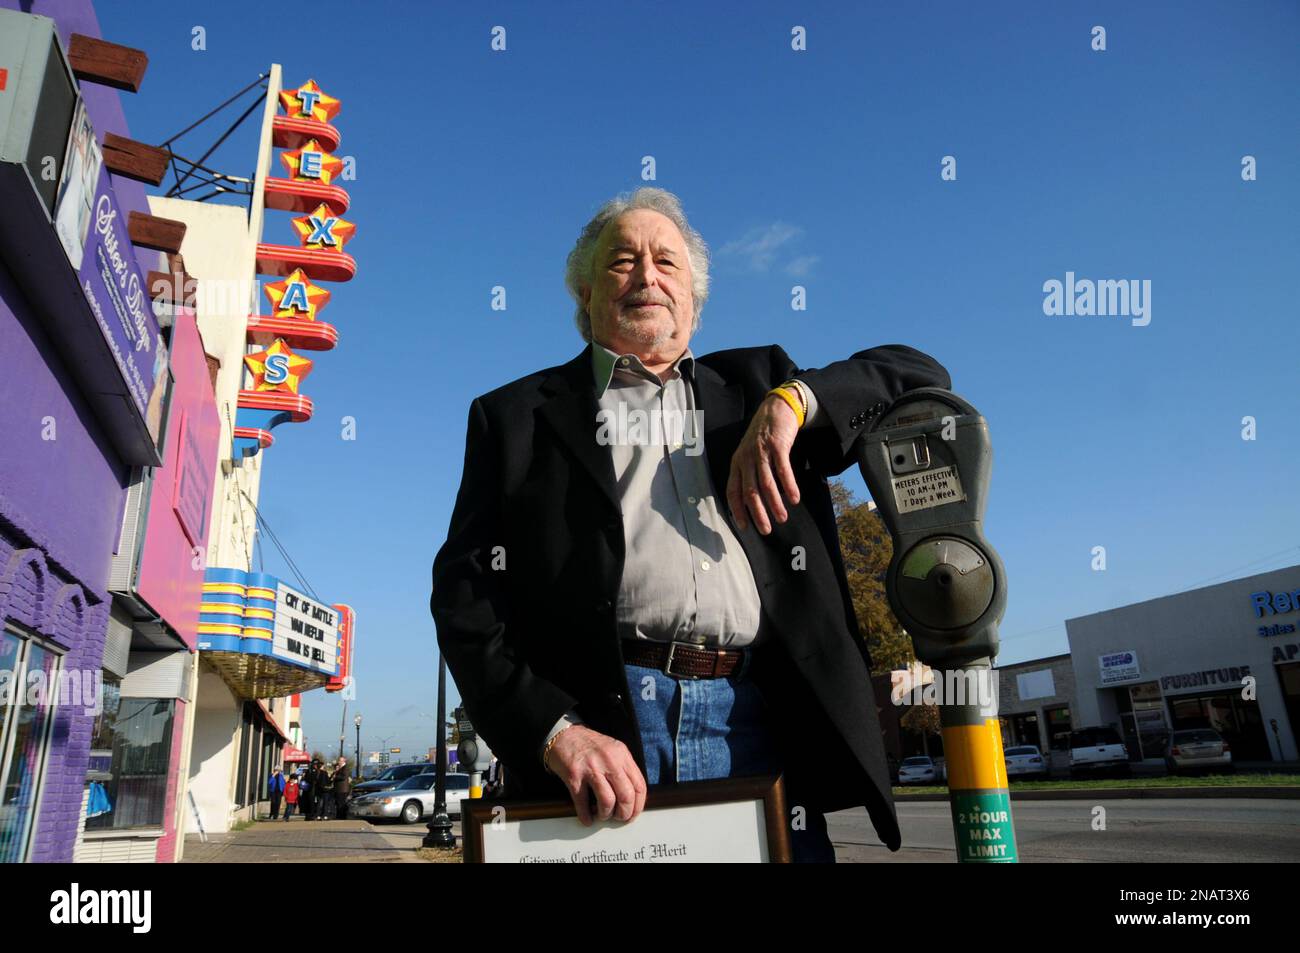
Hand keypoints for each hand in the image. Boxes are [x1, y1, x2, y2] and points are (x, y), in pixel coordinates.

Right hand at [545, 725, 646, 825]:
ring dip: (605, 815)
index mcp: (622, 755)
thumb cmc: (589, 745)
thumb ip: (623, 768)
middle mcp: (609, 761)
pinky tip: (587, 818)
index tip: (632, 814)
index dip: (638, 806)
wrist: (563, 735)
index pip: (639, 786)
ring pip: (607, 801)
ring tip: (602, 815)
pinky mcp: (574, 776)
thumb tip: (631, 797)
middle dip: (624, 814)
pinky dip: (586, 816)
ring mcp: (591, 768)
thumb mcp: (613, 750)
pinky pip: (583, 803)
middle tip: (618, 818)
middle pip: (626, 796)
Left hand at [726, 393, 800, 534]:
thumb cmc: (762, 436)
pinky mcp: (777, 445)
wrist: (776, 408)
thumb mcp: (748, 454)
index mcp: (737, 463)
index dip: (738, 510)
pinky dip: (788, 486)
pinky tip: (794, 499)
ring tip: (782, 518)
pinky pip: (782, 470)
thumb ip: (747, 474)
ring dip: (774, 504)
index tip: (744, 527)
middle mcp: (746, 459)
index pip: (733, 491)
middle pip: (750, 492)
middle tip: (766, 530)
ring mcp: (761, 452)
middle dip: (758, 513)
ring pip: (766, 484)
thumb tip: (750, 502)